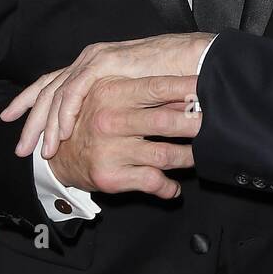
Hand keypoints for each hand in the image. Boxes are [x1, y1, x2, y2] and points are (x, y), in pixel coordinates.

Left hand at [2, 33, 213, 158]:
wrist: (193, 61)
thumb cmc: (171, 80)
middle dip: (31, 120)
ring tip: (42, 150)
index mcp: (92, 66)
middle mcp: (88, 60)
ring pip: (57, 91)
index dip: (29, 102)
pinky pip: (75, 89)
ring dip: (46, 124)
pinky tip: (60, 132)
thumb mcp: (135, 99)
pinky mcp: (104, 61)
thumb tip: (103, 132)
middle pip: (48, 89)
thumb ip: (116, 108)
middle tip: (21, 149)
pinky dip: (65, 112)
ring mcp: (95, 59)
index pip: (53, 83)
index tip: (11, 118)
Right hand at [46, 75, 198, 198]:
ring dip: (190, 156)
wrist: (55, 157)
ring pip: (166, 155)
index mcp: (111, 92)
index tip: (209, 86)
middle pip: (166, 121)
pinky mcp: (111, 177)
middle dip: (197, 122)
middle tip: (217, 122)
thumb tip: (187, 87)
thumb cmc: (91, 120)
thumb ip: (141, 91)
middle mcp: (110, 120)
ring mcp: (111, 150)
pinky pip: (153, 182)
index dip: (186, 88)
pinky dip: (170, 187)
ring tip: (202, 153)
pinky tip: (176, 187)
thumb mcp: (109, 97)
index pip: (156, 87)